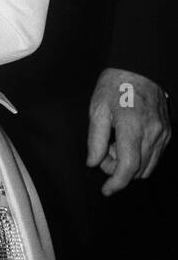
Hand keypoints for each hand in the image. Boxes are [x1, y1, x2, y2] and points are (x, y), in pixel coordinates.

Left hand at [86, 67, 170, 194]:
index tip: (106, 190)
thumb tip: (93, 163)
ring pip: (148, 166)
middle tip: (103, 152)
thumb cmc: (114, 87)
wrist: (139, 69)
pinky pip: (155, 156)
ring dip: (130, 165)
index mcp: (132, 128)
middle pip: (138, 170)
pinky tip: (126, 142)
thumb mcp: (97, 110)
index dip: (116, 182)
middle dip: (118, 170)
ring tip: (114, 144)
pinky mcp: (167, 133)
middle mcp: (153, 134)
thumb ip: (95, 140)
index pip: (128, 166)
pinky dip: (140, 157)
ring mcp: (163, 134)